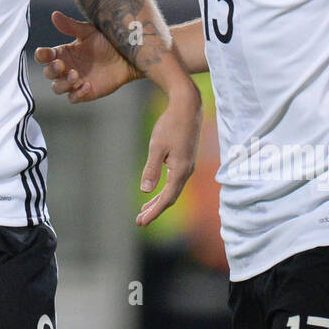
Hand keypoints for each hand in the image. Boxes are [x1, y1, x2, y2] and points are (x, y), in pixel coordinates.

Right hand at [34, 10, 139, 102]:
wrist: (126, 56)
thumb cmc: (106, 41)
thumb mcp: (88, 32)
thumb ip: (70, 26)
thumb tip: (54, 14)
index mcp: (63, 52)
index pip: (44, 56)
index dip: (42, 55)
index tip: (46, 53)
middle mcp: (65, 68)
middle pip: (48, 73)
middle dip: (52, 70)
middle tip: (61, 65)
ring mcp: (74, 81)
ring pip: (57, 88)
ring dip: (63, 83)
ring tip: (76, 75)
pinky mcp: (85, 93)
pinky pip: (73, 98)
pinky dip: (77, 94)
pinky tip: (87, 85)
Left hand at [136, 85, 202, 226]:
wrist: (188, 106)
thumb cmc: (171, 124)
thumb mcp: (157, 147)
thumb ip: (152, 169)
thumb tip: (146, 190)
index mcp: (180, 171)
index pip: (167, 198)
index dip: (154, 211)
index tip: (141, 222)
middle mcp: (187, 171)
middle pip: (170, 197)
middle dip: (155, 210)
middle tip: (140, 221)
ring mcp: (187, 166)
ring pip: (173, 190)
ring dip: (158, 200)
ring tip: (144, 210)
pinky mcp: (185, 159)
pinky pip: (174, 181)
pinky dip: (164, 189)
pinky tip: (155, 191)